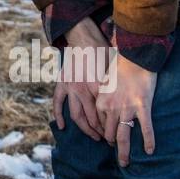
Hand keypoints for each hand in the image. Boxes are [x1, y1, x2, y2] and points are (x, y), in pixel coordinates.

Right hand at [51, 13, 110, 140]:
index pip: (104, 114)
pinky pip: (58, 103)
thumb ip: (113, 90)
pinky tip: (62, 126)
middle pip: (92, 119)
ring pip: (77, 116)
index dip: (110, 126)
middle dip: (101, 132)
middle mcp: (84, 90)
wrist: (84, 39)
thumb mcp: (112, 72)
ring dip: (86, 129)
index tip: (116, 133)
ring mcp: (71, 88)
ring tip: (94, 136)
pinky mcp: (62, 83)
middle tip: (107, 139)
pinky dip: (58, 115)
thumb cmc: (103, 53)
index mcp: (98, 88)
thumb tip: (121, 106)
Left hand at [95, 53, 156, 166]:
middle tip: (118, 154)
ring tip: (125, 164)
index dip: (104, 133)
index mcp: (100, 102)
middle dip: (113, 144)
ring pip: (124, 136)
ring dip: (124, 152)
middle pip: (110, 133)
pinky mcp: (143, 107)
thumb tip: (104, 108)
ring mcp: (127, 108)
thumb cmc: (119, 68)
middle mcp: (112, 107)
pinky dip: (148, 141)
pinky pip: (146, 128)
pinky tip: (150, 151)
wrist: (134, 56)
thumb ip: (103, 96)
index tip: (108, 139)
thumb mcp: (105, 83)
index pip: (100, 125)